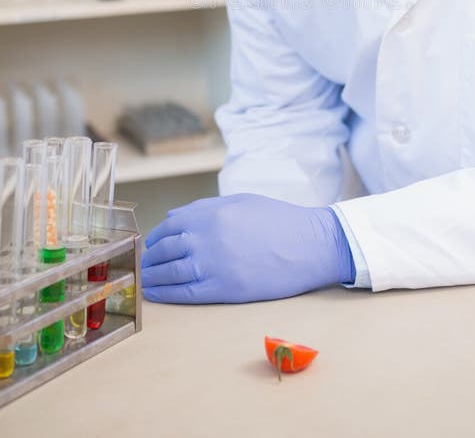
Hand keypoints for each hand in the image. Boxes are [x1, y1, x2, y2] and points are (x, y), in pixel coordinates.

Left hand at [141, 193, 354, 303]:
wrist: (310, 245)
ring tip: (145, 280)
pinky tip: (157, 294)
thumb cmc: (279, 220)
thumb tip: (174, 216)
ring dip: (153, 276)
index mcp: (212, 212)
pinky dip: (166, 294)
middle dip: (151, 258)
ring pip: (170, 272)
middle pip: (166, 249)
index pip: (170, 225)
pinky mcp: (224, 288)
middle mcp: (207, 236)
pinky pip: (185, 293)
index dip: (156, 237)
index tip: (151, 244)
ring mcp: (214, 263)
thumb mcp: (241, 202)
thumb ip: (206, 208)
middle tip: (144, 264)